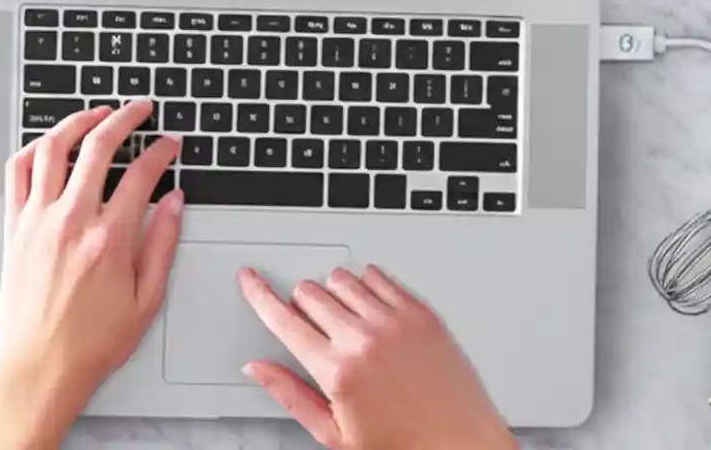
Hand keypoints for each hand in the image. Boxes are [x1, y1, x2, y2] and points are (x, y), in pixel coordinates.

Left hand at [0, 101, 183, 449]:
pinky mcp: (15, 227)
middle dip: (125, 118)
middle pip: (98, 146)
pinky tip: (51, 143)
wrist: (37, 365)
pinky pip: (18, 171)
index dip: (162, 151)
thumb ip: (163, 244)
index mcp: (109, 240)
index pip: (142, 174)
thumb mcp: (147, 299)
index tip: (171, 144)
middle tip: (140, 109)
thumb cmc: (91, 341)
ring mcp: (38, 221)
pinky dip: (35, 148)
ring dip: (78, 122)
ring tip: (98, 113)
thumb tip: (174, 202)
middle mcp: (71, 222)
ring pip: (53, 148)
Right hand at [239, 266, 516, 449]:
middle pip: (310, 293)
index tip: (249, 279)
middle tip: (309, 326)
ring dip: (332, 291)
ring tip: (342, 320)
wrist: (462, 446)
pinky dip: (367, 283)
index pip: (283, 319)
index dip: (259, 294)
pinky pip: (382, 277)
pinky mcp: (422, 314)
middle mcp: (365, 339)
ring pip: (343, 279)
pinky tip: (369, 304)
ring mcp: (396, 322)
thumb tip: (258, 369)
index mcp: (338, 372)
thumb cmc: (403, 447)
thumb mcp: (335, 435)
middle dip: (300, 303)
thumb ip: (291, 395)